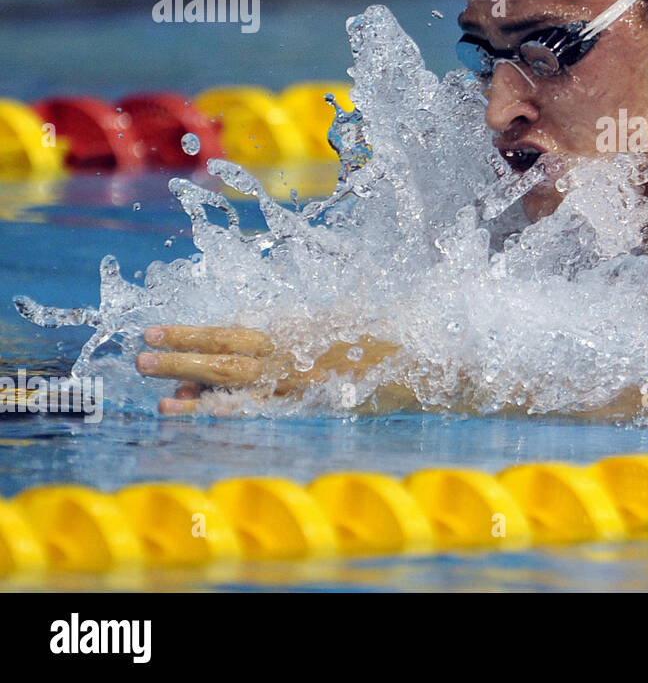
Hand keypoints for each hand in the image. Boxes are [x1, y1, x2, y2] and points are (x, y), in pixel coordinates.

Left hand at [136, 325, 403, 414]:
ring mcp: (299, 382)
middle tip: (141, 356)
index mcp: (293, 330)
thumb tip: (254, 333)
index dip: (192, 333)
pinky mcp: (311, 404)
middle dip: (182, 357)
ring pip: (238, 384)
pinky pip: (262, 411)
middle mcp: (291, 355)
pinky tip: (201, 415)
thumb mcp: (338, 317)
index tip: (156, 332)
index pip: (233, 332)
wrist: (419, 361)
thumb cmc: (379, 337)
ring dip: (196, 386)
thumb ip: (299, 324)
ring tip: (159, 397)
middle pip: (226, 356)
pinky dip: (228, 412)